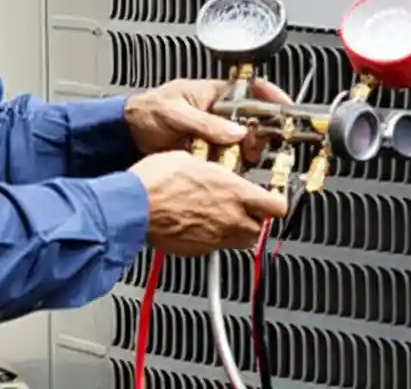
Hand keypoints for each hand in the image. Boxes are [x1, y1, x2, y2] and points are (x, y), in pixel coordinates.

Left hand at [124, 78, 292, 163]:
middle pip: (253, 121)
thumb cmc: (147, 112)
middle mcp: (218, 112)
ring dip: (245, 153)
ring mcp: (214, 132)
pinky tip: (228, 171)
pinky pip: (228, 158)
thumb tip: (235, 132)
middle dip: (260, 134)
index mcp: (213, 93)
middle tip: (256, 147)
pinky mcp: (208, 151)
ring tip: (239, 160)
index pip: (251, 88)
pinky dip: (231, 166)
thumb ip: (204, 122)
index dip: (272, 96)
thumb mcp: (174, 113)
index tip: (287, 108)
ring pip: (243, 142)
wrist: (127, 133)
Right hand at [129, 151, 287, 255]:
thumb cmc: (157, 181)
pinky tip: (197, 224)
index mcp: (234, 193)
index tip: (272, 198)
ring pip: (240, 242)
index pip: (277, 206)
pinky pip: (214, 247)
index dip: (277, 202)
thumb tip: (214, 169)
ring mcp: (215, 238)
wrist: (133, 207)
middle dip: (255, 219)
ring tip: (221, 217)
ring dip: (237, 231)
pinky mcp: (198, 251)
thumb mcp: (190, 159)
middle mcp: (230, 219)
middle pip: (261, 229)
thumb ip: (213, 171)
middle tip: (242, 207)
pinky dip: (211, 238)